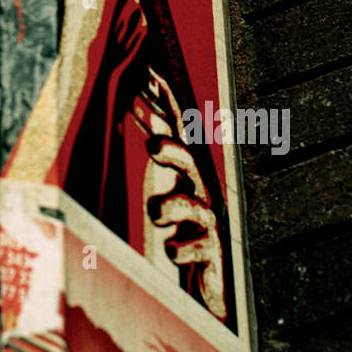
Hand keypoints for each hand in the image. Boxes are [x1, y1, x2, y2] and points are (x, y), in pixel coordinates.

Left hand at [135, 72, 227, 322]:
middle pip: (190, 164)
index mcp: (189, 173)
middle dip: (172, 152)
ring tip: (153, 213)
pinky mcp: (212, 253)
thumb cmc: (186, 226)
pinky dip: (179, 250)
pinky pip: (194, 249)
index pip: (178, 132)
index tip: (150, 76)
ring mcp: (210, 223)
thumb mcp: (169, 181)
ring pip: (191, 208)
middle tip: (151, 147)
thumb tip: (140, 96)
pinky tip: (172, 250)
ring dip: (169, 208)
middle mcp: (203, 193)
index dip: (166, 104)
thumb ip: (160, 146)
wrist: (212, 275)